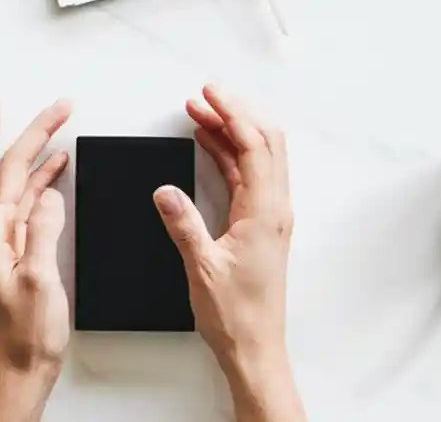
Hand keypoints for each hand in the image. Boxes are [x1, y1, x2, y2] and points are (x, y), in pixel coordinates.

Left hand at [0, 99, 71, 421]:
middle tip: (59, 107)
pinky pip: (31, 205)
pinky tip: (58, 171)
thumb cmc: (24, 335)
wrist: (21, 368)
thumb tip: (50, 196)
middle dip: (31, 133)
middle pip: (6, 169)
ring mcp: (4, 240)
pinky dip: (45, 182)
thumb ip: (43, 232)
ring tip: (63, 127)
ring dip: (40, 154)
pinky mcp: (19, 250)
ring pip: (20, 183)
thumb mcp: (39, 279)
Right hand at [154, 86, 305, 421]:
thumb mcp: (201, 267)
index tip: (209, 93)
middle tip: (205, 94)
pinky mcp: (261, 225)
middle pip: (264, 142)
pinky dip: (229, 154)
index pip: (255, 145)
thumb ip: (183, 224)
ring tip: (200, 112)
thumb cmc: (236, 315)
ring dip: (231, 131)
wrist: (256, 348)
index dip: (233, 112)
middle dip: (235, 112)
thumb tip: (165, 190)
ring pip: (257, 157)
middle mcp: (275, 208)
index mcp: (266, 212)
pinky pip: (248, 176)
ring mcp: (270, 215)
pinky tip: (209, 145)